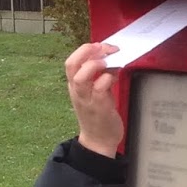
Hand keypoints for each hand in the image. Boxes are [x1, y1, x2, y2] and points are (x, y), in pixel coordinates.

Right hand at [65, 42, 122, 157]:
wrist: (99, 141)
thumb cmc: (98, 114)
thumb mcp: (94, 92)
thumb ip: (99, 76)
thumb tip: (111, 58)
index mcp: (75, 86)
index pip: (71, 62)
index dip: (84, 50)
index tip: (100, 46)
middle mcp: (78, 91)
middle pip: (71, 65)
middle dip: (87, 51)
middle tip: (104, 50)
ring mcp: (87, 99)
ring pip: (81, 76)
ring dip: (95, 64)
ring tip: (108, 62)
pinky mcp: (99, 107)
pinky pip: (100, 88)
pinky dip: (109, 77)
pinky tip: (116, 76)